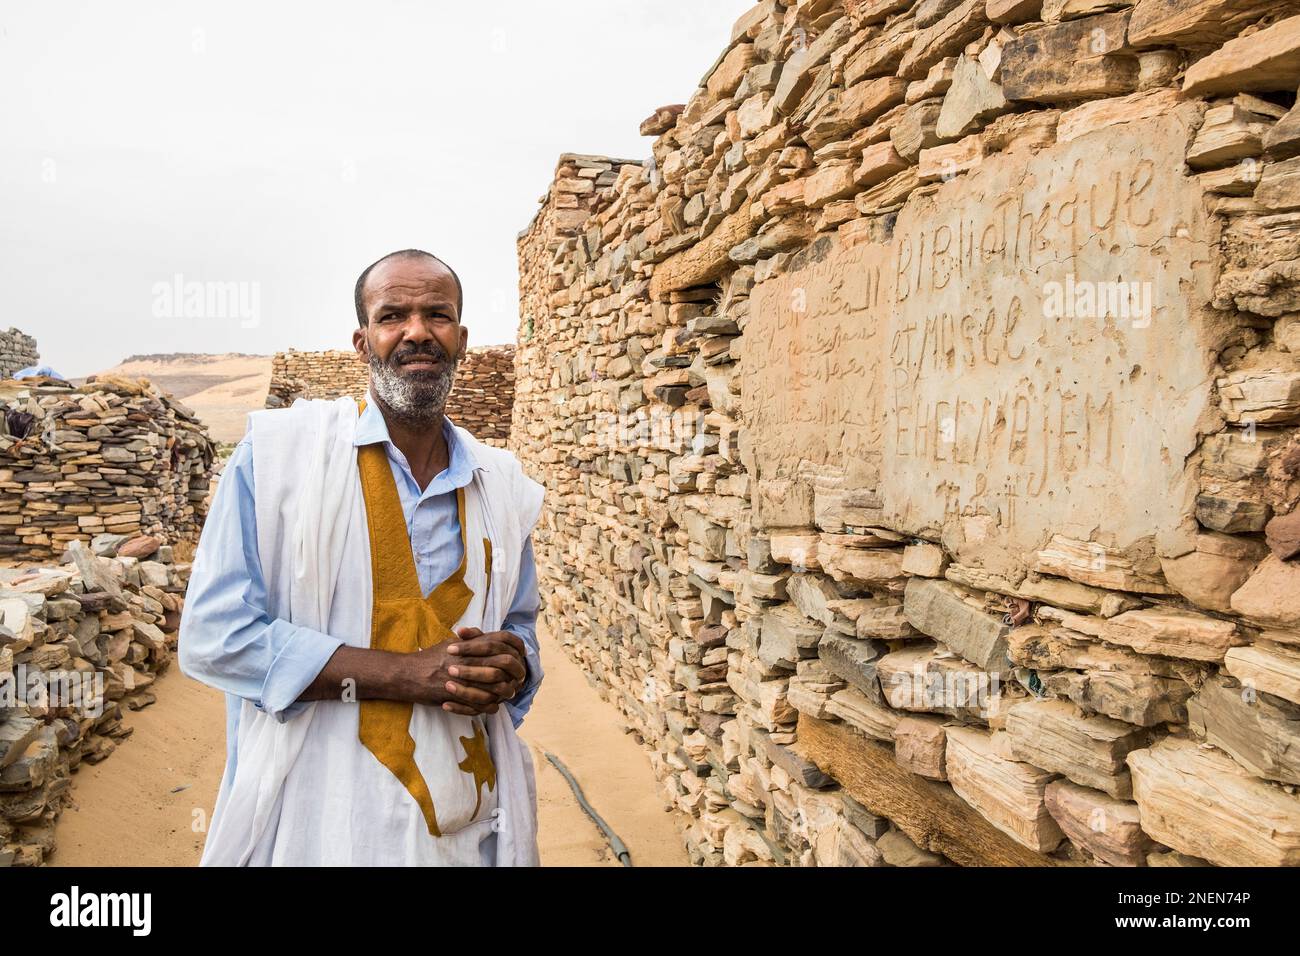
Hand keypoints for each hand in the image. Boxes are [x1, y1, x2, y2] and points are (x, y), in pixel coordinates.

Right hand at [403, 628, 527, 716]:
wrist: (407, 674)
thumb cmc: (429, 658)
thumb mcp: (449, 642)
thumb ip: (470, 639)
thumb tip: (484, 634)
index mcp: (468, 645)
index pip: (500, 642)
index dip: (514, 649)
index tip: (518, 657)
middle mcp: (468, 660)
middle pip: (503, 664)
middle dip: (514, 672)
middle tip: (519, 678)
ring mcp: (463, 679)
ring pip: (496, 687)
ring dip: (505, 692)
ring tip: (508, 693)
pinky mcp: (457, 696)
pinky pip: (481, 704)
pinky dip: (490, 706)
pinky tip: (493, 705)